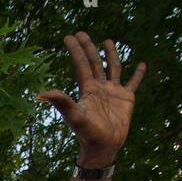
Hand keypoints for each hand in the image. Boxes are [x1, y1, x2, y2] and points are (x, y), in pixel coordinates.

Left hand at [37, 31, 145, 167]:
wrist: (103, 147)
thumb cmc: (87, 133)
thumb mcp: (74, 116)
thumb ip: (61, 102)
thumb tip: (40, 95)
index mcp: (87, 89)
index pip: (81, 64)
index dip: (75, 50)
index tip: (69, 36)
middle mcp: (99, 87)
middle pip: (94, 62)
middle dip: (88, 48)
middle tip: (82, 33)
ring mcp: (113, 92)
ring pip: (113, 68)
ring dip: (110, 55)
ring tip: (108, 41)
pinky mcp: (126, 99)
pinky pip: (133, 83)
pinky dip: (138, 74)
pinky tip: (141, 64)